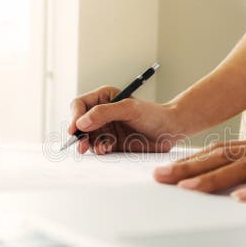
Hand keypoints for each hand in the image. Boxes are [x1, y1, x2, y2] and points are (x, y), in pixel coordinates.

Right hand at [69, 86, 184, 153]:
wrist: (171, 130)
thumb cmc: (153, 114)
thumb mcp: (129, 109)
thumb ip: (104, 113)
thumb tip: (81, 122)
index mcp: (104, 97)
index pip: (79, 105)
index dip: (74, 117)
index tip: (75, 130)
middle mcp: (102, 112)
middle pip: (79, 123)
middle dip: (79, 135)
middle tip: (82, 146)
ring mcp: (106, 128)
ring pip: (87, 137)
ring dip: (90, 144)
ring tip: (102, 148)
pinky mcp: (112, 142)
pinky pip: (98, 147)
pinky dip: (100, 149)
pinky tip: (108, 148)